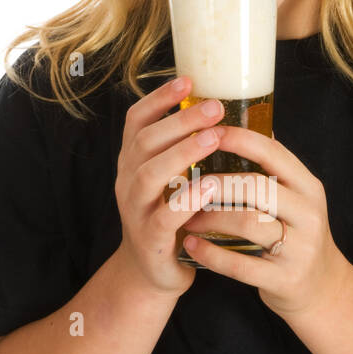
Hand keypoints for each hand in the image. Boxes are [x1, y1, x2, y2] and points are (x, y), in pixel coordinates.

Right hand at [114, 76, 230, 299]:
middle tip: (215, 106)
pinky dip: (188, 199)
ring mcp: (135, 210)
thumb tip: (224, 113)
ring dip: (183, 153)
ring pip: (150, 175)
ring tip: (214, 138)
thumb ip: (183, 150)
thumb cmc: (170, 218)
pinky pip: (165, 215)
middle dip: (180, 121)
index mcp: (132, 162)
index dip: (159, 98)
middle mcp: (127, 180)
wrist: (152, 273)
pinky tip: (211, 185)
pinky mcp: (150, 239)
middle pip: (145, 142)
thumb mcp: (169, 180)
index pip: (136, 121)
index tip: (188, 80)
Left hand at [179, 123, 351, 318]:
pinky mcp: (285, 279)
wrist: (322, 289)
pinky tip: (189, 244)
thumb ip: (268, 170)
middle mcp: (308, 214)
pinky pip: (240, 264)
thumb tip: (229, 124)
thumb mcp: (293, 198)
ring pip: (246, 222)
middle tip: (183, 184)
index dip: (236, 139)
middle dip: (213, 183)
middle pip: (256, 186)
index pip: (272, 152)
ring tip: (182, 214)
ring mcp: (300, 248)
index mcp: (308, 186)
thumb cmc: (294, 233)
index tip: (203, 132)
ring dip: (207, 216)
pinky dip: (209, 253)